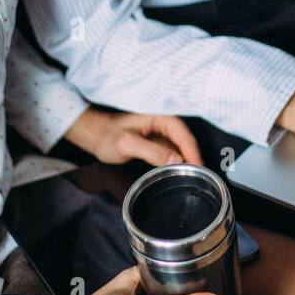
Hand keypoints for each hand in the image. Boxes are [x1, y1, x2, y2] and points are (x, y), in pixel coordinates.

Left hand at [64, 108, 202, 166]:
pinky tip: (180, 173)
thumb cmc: (106, 136)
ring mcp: (161, 130)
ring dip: (188, 160)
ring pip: (181, 146)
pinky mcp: (157, 140)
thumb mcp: (127, 144)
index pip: (184, 135)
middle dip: (195, 158)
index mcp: (160, 116)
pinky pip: (173, 150)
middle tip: (201, 178)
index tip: (201, 171)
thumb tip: (177, 160)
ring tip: (194, 178)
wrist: (93, 134)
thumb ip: (152, 151)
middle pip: (186, 140)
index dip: (194, 153)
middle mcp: (164, 121)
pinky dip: (178, 161)